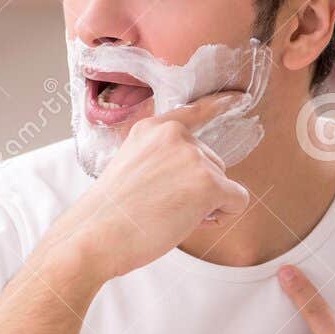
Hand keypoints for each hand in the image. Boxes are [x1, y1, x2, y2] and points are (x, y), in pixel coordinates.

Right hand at [50, 92, 250, 281]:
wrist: (95, 236)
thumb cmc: (109, 215)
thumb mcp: (130, 168)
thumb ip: (161, 159)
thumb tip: (195, 175)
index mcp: (152, 129)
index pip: (194, 111)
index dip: (220, 104)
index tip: (239, 97)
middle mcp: (174, 136)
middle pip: (213, 162)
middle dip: (199, 189)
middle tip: (164, 207)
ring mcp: (192, 156)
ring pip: (225, 183)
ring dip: (207, 205)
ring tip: (169, 216)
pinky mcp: (208, 182)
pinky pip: (237, 200)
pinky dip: (223, 216)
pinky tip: (192, 223)